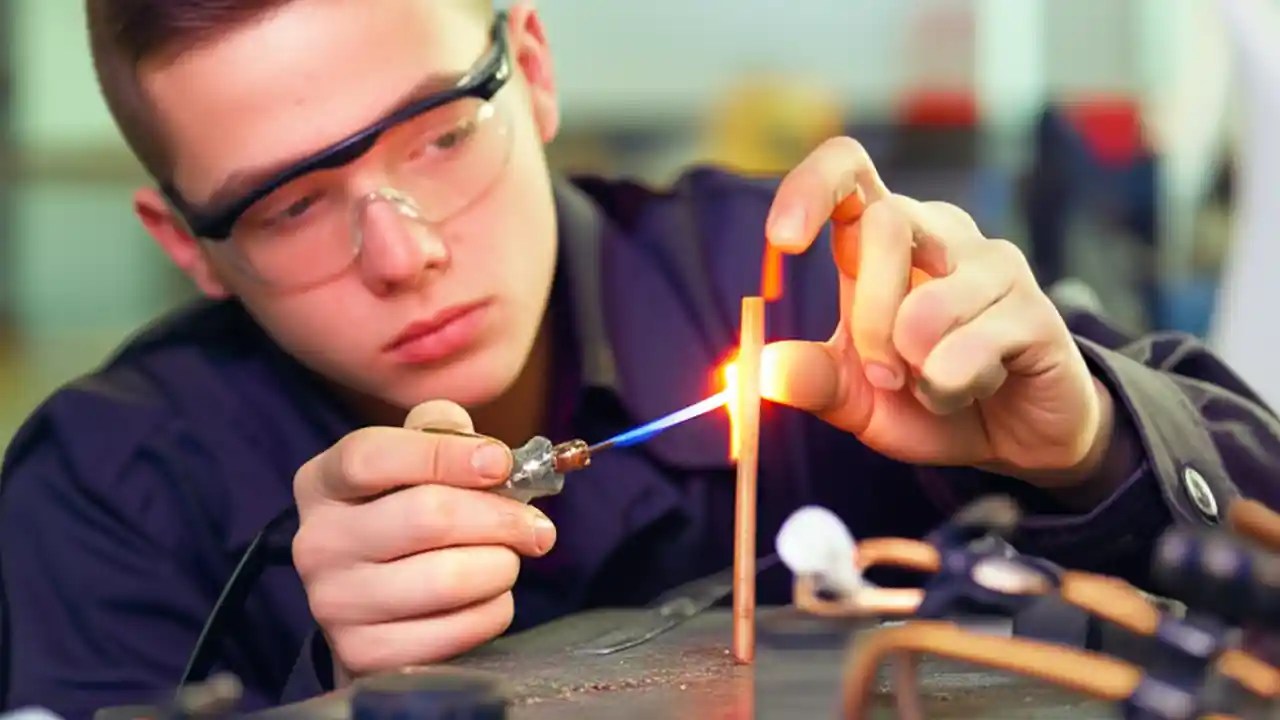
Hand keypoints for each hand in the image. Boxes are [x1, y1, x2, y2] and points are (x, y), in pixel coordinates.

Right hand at [292, 400, 557, 679]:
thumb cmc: (406, 519)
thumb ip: (444, 433)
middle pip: (426, 516)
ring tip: (508, 560)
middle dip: (500, 517)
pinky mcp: (366, 654)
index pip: (372, 457)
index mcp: (322, 482)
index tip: (501, 462)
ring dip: (501, 566)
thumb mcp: (413, 462)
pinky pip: (458, 630)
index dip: (445, 454)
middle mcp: (317, 543)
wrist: (376, 609)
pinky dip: (492, 610)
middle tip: (536, 525)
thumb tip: (489, 454)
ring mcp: (336, 605)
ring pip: (449, 578)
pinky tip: (489, 598)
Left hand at [762, 136, 1114, 486]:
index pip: (849, 168)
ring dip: (915, 364)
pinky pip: (976, 342)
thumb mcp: (853, 398)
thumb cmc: (928, 399)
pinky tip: (973, 389)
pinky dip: (955, 383)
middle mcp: (940, 235)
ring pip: (928, 298)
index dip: (811, 186)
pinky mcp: (1036, 311)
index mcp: (883, 239)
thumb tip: (762, 368)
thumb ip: (810, 380)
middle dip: (868, 317)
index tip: (782, 240)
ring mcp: (993, 266)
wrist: (1011, 440)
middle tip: (882, 373)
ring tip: (933, 388)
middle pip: (885, 225)